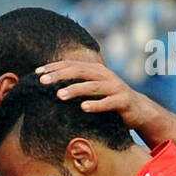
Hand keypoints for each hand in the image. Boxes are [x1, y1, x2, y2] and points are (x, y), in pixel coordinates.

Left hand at [36, 59, 150, 131]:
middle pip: (80, 72)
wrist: (138, 110)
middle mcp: (105, 75)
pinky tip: (83, 108)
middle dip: (60, 75)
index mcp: (95, 70)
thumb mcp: (93, 89)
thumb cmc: (110, 100)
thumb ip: (77, 84)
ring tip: (58, 96)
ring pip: (93, 87)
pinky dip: (96, 105)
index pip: (72, 65)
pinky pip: (108, 103)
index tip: (36, 73)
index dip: (54, 67)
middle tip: (42, 82)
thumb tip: (51, 85)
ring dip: (75, 90)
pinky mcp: (123, 101)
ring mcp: (115, 87)